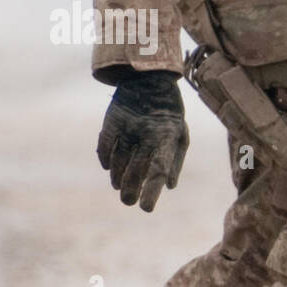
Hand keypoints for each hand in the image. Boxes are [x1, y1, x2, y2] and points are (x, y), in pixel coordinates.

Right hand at [96, 70, 188, 210]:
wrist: (150, 78)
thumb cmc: (170, 114)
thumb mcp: (180, 134)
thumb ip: (176, 161)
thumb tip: (170, 186)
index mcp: (167, 138)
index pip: (159, 170)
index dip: (152, 191)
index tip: (145, 209)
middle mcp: (146, 134)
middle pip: (136, 169)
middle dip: (131, 189)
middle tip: (128, 202)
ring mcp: (128, 127)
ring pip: (119, 159)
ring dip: (118, 176)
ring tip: (119, 187)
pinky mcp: (112, 120)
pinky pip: (105, 144)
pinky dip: (105, 158)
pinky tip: (108, 168)